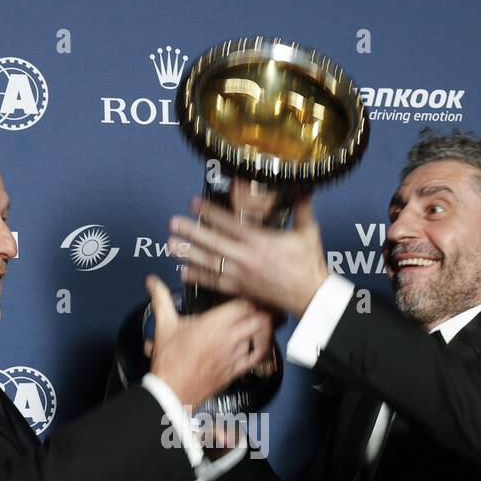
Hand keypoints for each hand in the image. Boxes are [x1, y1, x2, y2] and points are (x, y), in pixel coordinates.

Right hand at [145, 276, 274, 409]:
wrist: (172, 392)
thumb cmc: (170, 362)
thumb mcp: (165, 325)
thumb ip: (161, 299)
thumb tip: (153, 283)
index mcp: (214, 324)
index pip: (245, 303)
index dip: (253, 294)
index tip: (253, 290)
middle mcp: (229, 338)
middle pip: (261, 319)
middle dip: (267, 310)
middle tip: (268, 303)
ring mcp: (234, 355)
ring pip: (263, 337)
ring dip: (267, 328)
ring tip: (268, 320)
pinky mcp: (236, 370)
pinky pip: (257, 357)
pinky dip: (264, 348)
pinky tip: (262, 344)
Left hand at [170, 195, 329, 317]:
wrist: (309, 295)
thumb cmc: (308, 264)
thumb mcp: (307, 231)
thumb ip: (302, 207)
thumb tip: (303, 184)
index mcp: (260, 241)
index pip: (229, 224)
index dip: (209, 212)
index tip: (194, 203)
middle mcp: (246, 258)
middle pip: (212, 243)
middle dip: (191, 232)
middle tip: (173, 223)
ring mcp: (241, 275)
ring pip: (209, 263)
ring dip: (188, 254)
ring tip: (171, 246)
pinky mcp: (240, 289)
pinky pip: (215, 283)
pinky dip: (198, 277)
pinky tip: (183, 272)